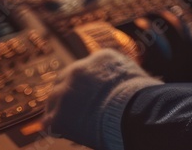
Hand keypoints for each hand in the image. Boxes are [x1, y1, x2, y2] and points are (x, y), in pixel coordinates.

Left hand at [44, 48, 161, 149]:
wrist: (134, 112)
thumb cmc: (142, 97)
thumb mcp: (135, 74)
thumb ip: (122, 73)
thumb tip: (126, 79)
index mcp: (99, 58)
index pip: (86, 67)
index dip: (86, 82)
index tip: (90, 93)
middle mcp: (78, 70)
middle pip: (63, 79)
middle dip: (67, 92)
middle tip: (72, 107)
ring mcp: (66, 93)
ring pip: (53, 100)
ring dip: (60, 110)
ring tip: (70, 122)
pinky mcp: (59, 115)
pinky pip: (50, 123)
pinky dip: (57, 129)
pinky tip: (64, 132)